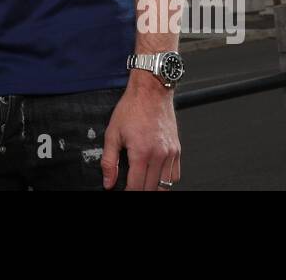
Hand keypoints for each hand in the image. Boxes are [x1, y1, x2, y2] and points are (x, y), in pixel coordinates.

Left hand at [102, 76, 179, 190]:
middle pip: (151, 188)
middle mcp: (159, 155)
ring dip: (154, 188)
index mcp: (141, 152)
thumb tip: (108, 181)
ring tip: (143, 184)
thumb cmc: (132, 108)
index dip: (128, 193)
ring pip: (166, 185)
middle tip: (132, 187)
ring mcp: (170, 153)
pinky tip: (156, 176)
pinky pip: (175, 175)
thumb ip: (108, 161)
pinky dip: (167, 180)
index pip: (136, 187)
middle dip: (140, 191)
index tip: (123, 191)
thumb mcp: (112, 133)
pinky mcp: (177, 149)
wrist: (151, 91)